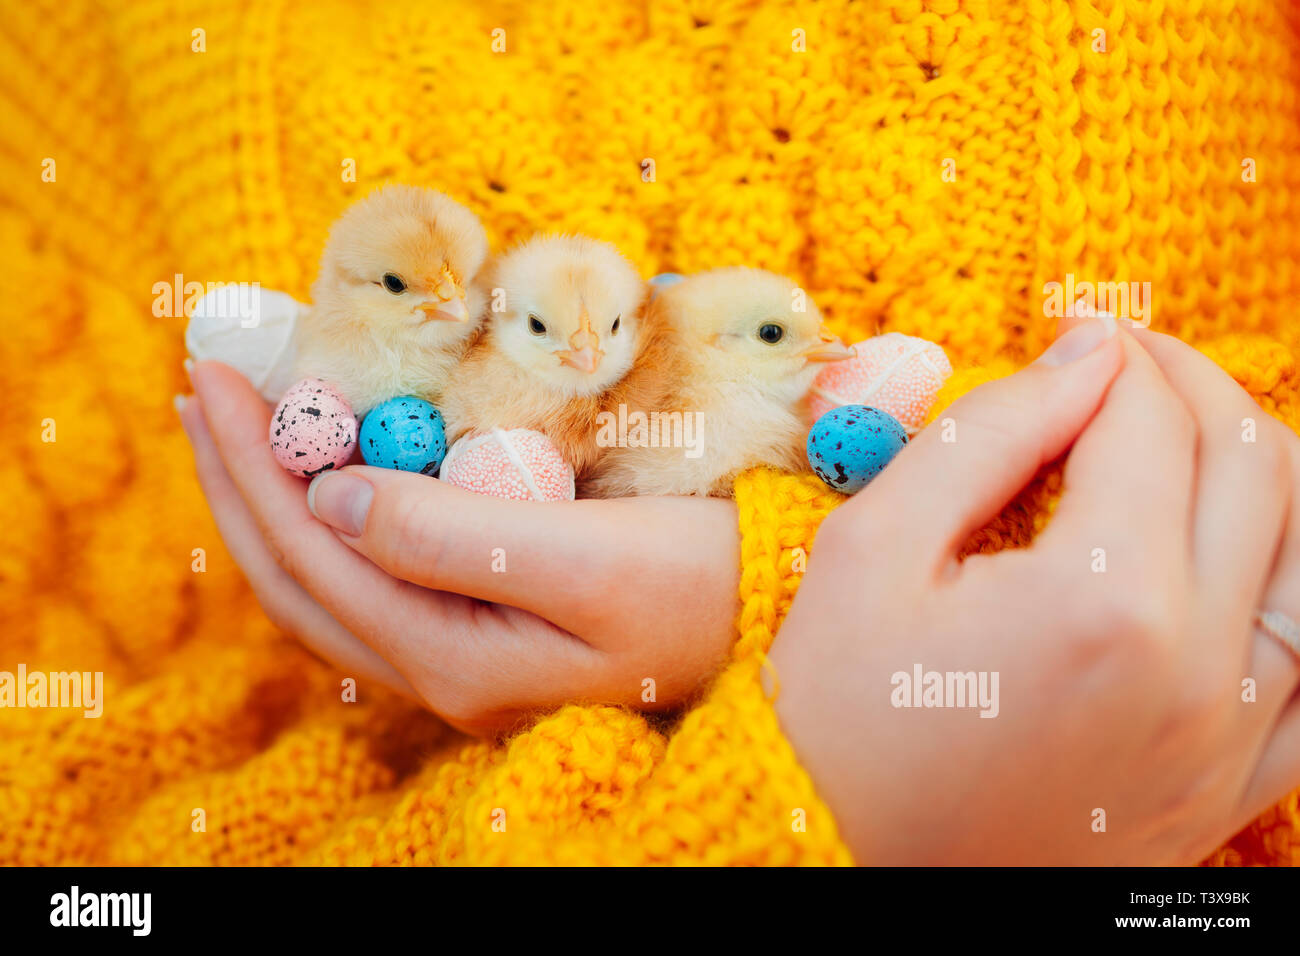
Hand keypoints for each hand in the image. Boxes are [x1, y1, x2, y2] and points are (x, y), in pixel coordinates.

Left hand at [180, 361, 740, 734]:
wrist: (780, 628)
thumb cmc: (706, 582)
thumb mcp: (586, 557)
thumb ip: (453, 534)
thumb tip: (331, 495)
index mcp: (457, 657)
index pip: (315, 552)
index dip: (252, 461)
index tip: (215, 370)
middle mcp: (446, 675)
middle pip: (298, 580)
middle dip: (237, 482)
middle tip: (203, 386)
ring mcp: (466, 665)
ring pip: (328, 591)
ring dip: (273, 507)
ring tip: (243, 429)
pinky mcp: (490, 640)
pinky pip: (374, 587)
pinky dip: (330, 529)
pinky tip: (328, 482)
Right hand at [772, 317, 1299, 863]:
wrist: (839, 860)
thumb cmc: (836, 715)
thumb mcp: (870, 552)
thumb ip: (986, 436)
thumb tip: (1087, 356)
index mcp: (1101, 602)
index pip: (1148, 422)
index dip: (1111, 355)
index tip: (1071, 336)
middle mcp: (1199, 670)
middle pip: (1250, 466)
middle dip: (1189, 386)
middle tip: (1126, 364)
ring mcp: (1229, 739)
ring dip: (1257, 469)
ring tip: (1184, 439)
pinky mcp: (1229, 787)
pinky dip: (1294, 585)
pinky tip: (1238, 558)